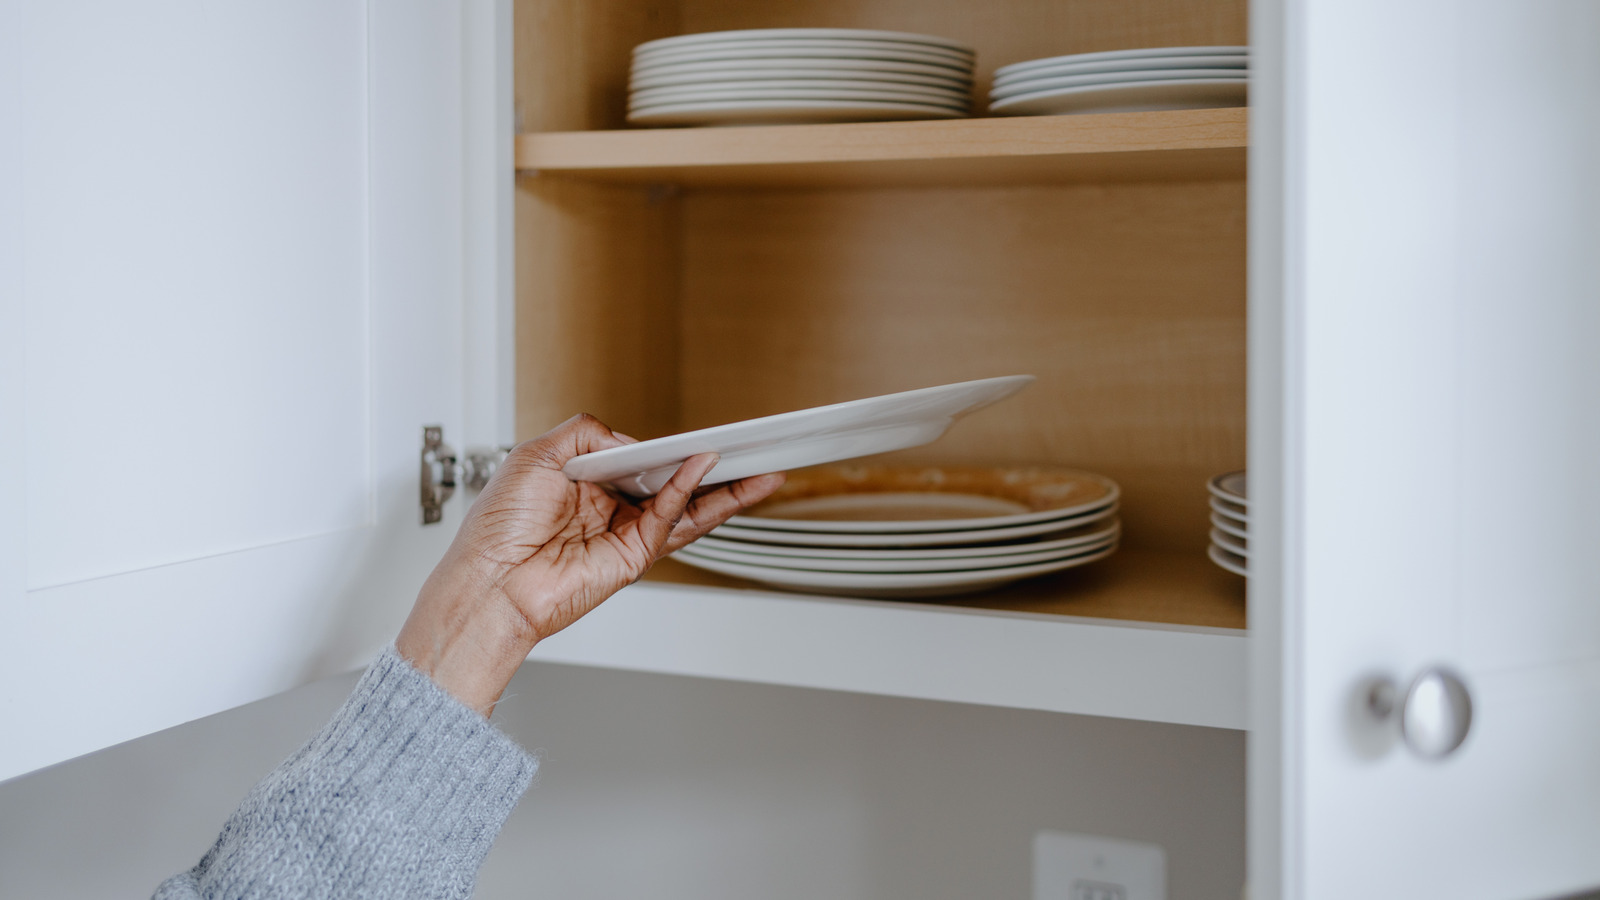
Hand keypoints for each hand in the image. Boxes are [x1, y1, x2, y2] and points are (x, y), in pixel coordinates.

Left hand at [396, 414, 785, 714]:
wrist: (491, 583)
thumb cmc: (497, 529)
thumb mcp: (536, 454)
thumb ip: (587, 434)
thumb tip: (633, 441)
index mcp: (584, 483)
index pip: (640, 459)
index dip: (670, 447)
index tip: (699, 433)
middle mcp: (607, 509)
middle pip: (672, 483)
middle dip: (712, 469)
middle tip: (748, 451)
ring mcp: (623, 534)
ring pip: (685, 507)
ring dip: (722, 488)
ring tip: (757, 470)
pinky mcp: (632, 557)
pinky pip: (668, 519)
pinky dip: (688, 492)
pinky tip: (701, 469)